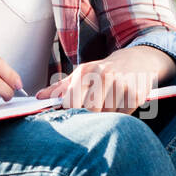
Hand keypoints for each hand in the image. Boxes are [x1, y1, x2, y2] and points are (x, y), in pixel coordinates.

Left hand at [35, 45, 175, 112]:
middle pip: (90, 110)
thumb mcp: (82, 74)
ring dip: (107, 115)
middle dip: (91, 115)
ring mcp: (121, 84)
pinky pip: (123, 115)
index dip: (73, 113)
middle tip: (95, 112)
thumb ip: (60, 87)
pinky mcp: (136, 93)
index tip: (76, 115)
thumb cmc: (104, 70)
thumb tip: (39, 97)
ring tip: (109, 105)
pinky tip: (121, 104)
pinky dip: (121, 114)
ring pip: (107, 114)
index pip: (72, 101)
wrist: (136, 60)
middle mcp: (103, 75)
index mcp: (85, 72)